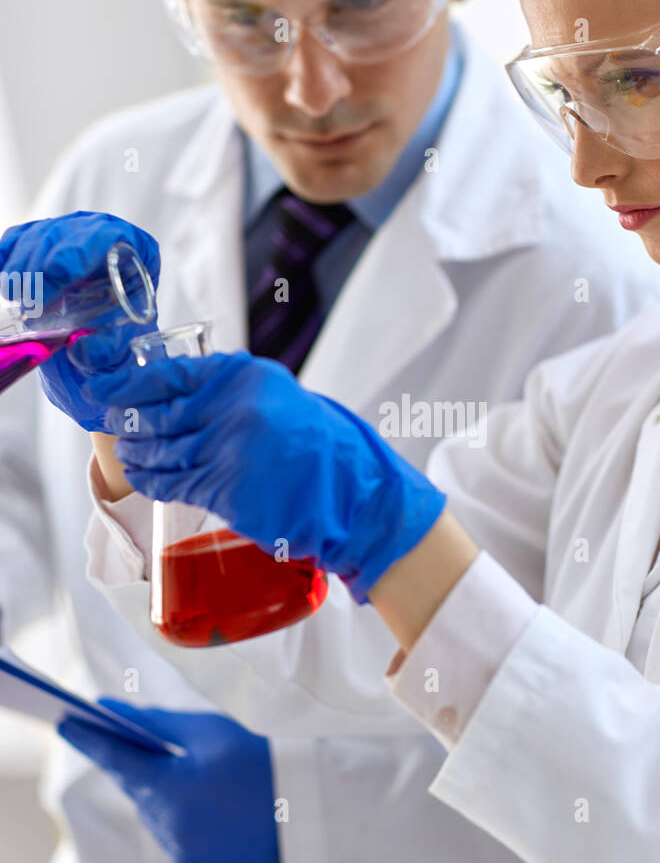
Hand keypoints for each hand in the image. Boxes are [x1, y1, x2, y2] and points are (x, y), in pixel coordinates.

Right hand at [0, 211, 159, 430]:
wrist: (108, 317)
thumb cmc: (122, 323)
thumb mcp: (124, 338)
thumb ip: (108, 347)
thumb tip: (81, 350)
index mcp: (132, 245)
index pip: (98, 239)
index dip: (66, 264)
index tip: (42, 299)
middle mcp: (99, 227)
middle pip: (61, 235)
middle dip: (37, 271)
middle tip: (26, 306)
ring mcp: (69, 226)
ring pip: (36, 235)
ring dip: (20, 269)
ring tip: (16, 300)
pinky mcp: (42, 233)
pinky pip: (17, 237)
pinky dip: (6, 258)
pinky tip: (7, 285)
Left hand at [57, 702, 279, 862]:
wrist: (305, 809)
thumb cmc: (259, 761)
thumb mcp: (209, 731)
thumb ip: (157, 723)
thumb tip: (115, 712)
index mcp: (171, 789)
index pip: (117, 759)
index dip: (89, 740)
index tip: (65, 724)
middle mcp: (169, 828)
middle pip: (138, 790)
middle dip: (142, 769)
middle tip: (153, 749)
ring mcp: (180, 854)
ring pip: (154, 817)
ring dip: (163, 798)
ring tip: (197, 781)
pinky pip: (172, 840)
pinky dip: (180, 823)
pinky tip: (208, 808)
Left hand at [88, 351, 446, 602]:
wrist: (349, 488)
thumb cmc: (313, 442)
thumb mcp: (275, 392)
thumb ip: (228, 388)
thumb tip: (172, 390)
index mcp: (242, 377)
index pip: (170, 374)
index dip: (130, 383)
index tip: (107, 387)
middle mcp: (232, 408)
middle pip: (161, 414)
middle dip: (129, 421)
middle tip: (112, 424)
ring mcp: (228, 450)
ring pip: (164, 451)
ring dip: (138, 453)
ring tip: (127, 453)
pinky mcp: (227, 488)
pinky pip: (175, 483)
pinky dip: (152, 481)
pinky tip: (142, 477)